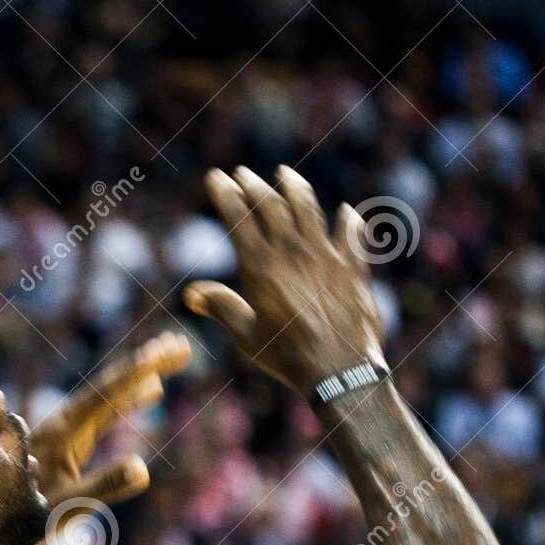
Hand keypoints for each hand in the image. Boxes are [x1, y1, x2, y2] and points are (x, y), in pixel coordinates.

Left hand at [28, 332, 189, 507]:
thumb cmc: (33, 515)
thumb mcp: (71, 505)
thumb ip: (105, 486)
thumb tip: (142, 469)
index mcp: (65, 430)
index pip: (106, 394)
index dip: (135, 373)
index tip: (163, 352)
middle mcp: (67, 421)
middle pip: (112, 384)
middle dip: (148, 364)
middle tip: (183, 346)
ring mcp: (70, 427)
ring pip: (112, 392)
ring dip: (143, 374)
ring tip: (175, 355)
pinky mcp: (72, 438)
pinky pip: (109, 408)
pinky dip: (133, 394)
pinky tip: (153, 390)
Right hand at [184, 166, 387, 397]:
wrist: (339, 370)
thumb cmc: (287, 357)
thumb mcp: (247, 336)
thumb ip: (222, 307)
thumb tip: (193, 293)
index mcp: (261, 267)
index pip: (239, 218)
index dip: (226, 194)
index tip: (216, 177)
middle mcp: (293, 252)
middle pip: (271, 205)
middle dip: (253, 185)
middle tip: (243, 174)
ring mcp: (326, 255)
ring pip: (308, 209)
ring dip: (294, 188)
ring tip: (284, 175)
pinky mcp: (352, 267)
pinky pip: (350, 234)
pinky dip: (347, 221)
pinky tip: (345, 212)